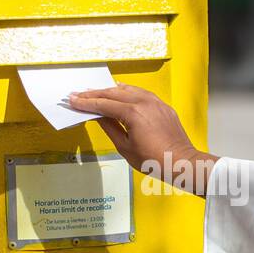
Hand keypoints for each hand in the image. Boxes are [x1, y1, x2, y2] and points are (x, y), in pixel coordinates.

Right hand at [67, 84, 218, 195]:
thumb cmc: (153, 160)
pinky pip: (141, 93)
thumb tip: (97, 115)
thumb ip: (109, 127)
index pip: (103, 105)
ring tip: (95, 91)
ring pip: (127, 89)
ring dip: (110, 90)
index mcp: (133, 113)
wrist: (181, 162)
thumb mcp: (124, 147)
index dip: (86, 103)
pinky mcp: (162, 105)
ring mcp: (155, 102)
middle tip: (78, 94)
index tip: (72, 100)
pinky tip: (120, 92)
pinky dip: (127, 91)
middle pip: (113, 93)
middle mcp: (144, 102)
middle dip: (94, 94)